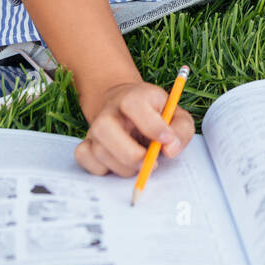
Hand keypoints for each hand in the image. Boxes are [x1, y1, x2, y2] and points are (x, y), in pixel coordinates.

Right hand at [74, 79, 195, 176]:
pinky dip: (101, 168)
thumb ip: (181, 129)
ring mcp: (94, 127)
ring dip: (123, 166)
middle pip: (105, 127)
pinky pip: (84, 158)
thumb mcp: (176, 116)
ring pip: (98, 149)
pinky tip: (118, 165)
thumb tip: (170, 148)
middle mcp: (110, 110)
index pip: (134, 104)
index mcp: (134, 96)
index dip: (152, 125)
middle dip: (131, 154)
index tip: (166, 141)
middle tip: (151, 163)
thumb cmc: (156, 115)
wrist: (129, 110)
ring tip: (140, 164)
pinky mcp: (86, 142)